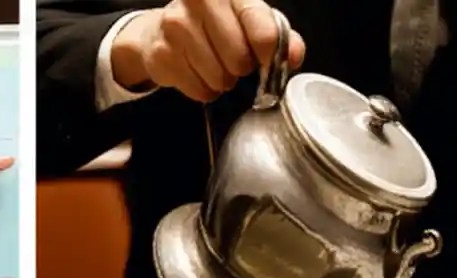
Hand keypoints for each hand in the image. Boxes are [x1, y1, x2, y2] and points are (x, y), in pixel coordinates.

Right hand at [113, 0, 306, 101]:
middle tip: (232, 60)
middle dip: (240, 68)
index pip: (263, 31)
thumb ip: (276, 33)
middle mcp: (200, 0)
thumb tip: (294, 54)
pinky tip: (197, 72)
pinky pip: (198, 90)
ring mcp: (176, 26)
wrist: (162, 29)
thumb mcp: (248, 19)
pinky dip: (203, 90)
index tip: (267, 62)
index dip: (270, 54)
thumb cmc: (214, 23)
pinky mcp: (161, 54)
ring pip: (218, 79)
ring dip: (221, 81)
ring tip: (213, 66)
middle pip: (239, 60)